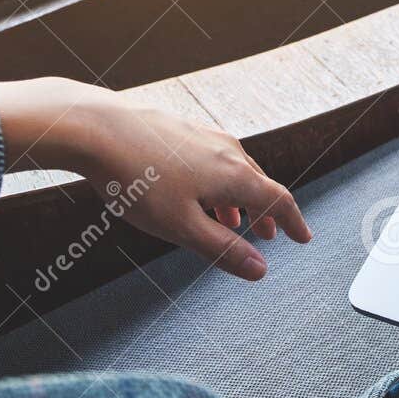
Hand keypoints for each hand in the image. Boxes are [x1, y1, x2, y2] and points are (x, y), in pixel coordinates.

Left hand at [0, 77, 309, 280]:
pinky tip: (194, 192)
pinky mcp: (179, 130)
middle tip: (267, 235)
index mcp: (235, 175)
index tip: (303, 237)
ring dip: (238, 199)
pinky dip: (216, 182)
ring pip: (232, 171)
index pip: (279, 200)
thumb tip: (260, 270)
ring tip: (229, 220)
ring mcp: (202, 136)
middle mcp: (226, 151)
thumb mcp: (182, 227)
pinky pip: (211, 159)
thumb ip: (223, 250)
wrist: (95, 127)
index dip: (293, 222)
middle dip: (265, 212)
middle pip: (258, 183)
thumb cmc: (137, 178)